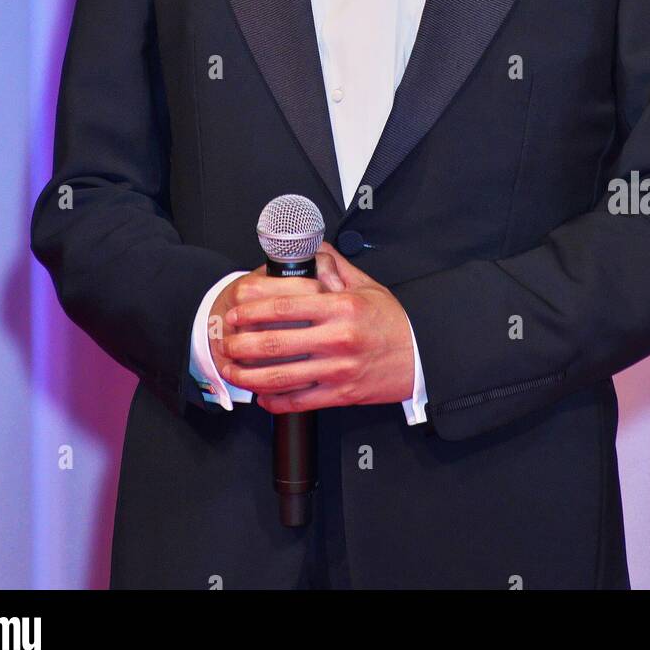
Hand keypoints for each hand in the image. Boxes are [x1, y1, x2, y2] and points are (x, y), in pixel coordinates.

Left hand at [213, 242, 415, 412]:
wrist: (422, 357)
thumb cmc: (392, 321)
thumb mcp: (367, 286)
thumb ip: (335, 266)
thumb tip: (310, 248)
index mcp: (341, 308)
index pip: (287, 304)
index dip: (254, 305)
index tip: (237, 305)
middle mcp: (337, 339)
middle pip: (277, 342)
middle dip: (242, 342)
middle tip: (227, 339)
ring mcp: (337, 370)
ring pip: (282, 376)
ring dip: (249, 374)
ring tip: (232, 368)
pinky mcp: (340, 395)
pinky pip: (299, 401)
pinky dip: (274, 400)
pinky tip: (261, 395)